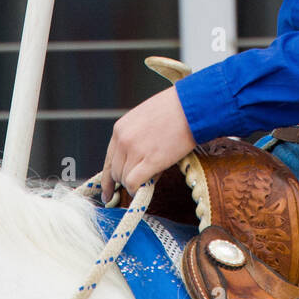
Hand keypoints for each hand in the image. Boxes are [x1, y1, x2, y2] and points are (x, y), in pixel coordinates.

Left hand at [101, 86, 195, 201]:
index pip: (109, 160)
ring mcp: (135, 150)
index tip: (108, 193)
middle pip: (115, 172)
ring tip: (151, 175)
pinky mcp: (151, 160)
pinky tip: (145, 187)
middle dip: (126, 179)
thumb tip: (135, 162)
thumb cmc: (174, 108)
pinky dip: (137, 190)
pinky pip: (134, 183)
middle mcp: (123, 139)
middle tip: (141, 178)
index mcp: (120, 128)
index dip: (108, 179)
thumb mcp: (145, 118)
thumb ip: (135, 138)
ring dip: (135, 183)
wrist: (191, 105)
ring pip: (124, 179)